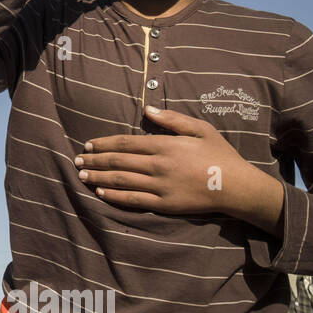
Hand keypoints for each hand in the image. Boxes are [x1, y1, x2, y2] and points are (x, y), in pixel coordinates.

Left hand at [73, 108, 252, 216]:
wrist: (237, 186)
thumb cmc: (219, 154)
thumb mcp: (200, 128)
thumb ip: (172, 119)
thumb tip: (146, 108)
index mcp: (165, 145)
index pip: (125, 143)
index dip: (104, 144)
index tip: (88, 145)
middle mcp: (158, 165)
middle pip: (118, 162)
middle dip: (94, 160)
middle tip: (76, 160)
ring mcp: (160, 186)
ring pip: (121, 181)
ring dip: (98, 178)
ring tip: (81, 175)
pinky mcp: (164, 204)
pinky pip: (133, 199)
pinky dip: (114, 196)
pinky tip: (100, 193)